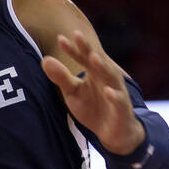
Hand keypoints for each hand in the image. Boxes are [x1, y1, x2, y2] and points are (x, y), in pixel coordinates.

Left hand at [41, 32, 144, 154]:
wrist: (113, 133)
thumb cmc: (93, 109)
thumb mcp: (73, 93)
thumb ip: (62, 77)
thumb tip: (45, 60)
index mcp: (95, 72)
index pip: (83, 57)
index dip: (72, 49)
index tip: (60, 39)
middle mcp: (107, 77)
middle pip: (98, 60)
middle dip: (89, 49)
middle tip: (78, 35)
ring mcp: (116, 91)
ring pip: (111, 76)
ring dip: (103, 66)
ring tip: (93, 57)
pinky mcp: (123, 107)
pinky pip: (119, 100)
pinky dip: (114, 95)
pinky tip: (107, 91)